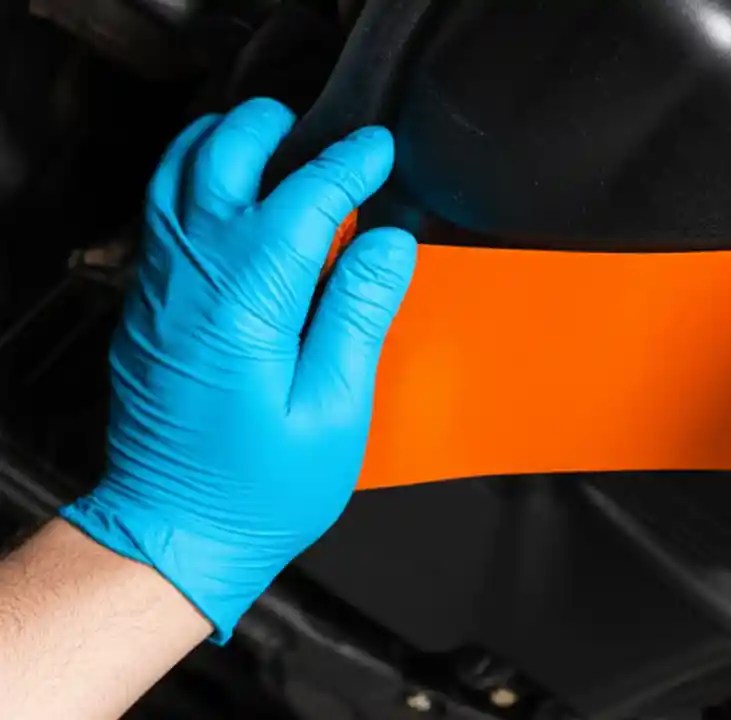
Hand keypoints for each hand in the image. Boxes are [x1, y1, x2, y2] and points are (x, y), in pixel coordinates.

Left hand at [61, 98, 416, 640]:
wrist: (173, 531)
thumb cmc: (257, 487)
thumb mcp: (334, 410)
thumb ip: (359, 315)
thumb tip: (390, 244)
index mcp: (245, 306)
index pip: (301, 201)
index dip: (347, 166)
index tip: (379, 149)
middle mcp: (189, 283)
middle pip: (219, 159)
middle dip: (273, 128)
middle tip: (322, 131)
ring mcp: (157, 290)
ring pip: (175, 174)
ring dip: (225, 141)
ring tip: (273, 139)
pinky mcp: (146, 307)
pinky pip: (161, 212)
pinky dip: (195, 178)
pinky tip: (231, 191)